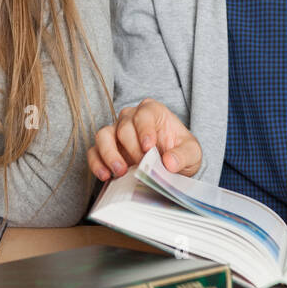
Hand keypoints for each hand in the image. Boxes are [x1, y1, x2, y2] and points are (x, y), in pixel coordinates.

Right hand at [86, 98, 201, 179]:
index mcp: (153, 111)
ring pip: (103, 136)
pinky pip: (94, 152)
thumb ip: (184, 155)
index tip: (148, 147)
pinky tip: (106, 176)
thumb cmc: (180, 153)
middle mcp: (131, 118)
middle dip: (132, 148)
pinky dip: (97, 163)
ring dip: (110, 154)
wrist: (170, 167)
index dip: (145, 130)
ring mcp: (116, 132)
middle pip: (124, 127)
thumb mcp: (192, 154)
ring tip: (120, 171)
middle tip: (142, 165)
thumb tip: (169, 162)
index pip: (144, 114)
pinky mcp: (105, 149)